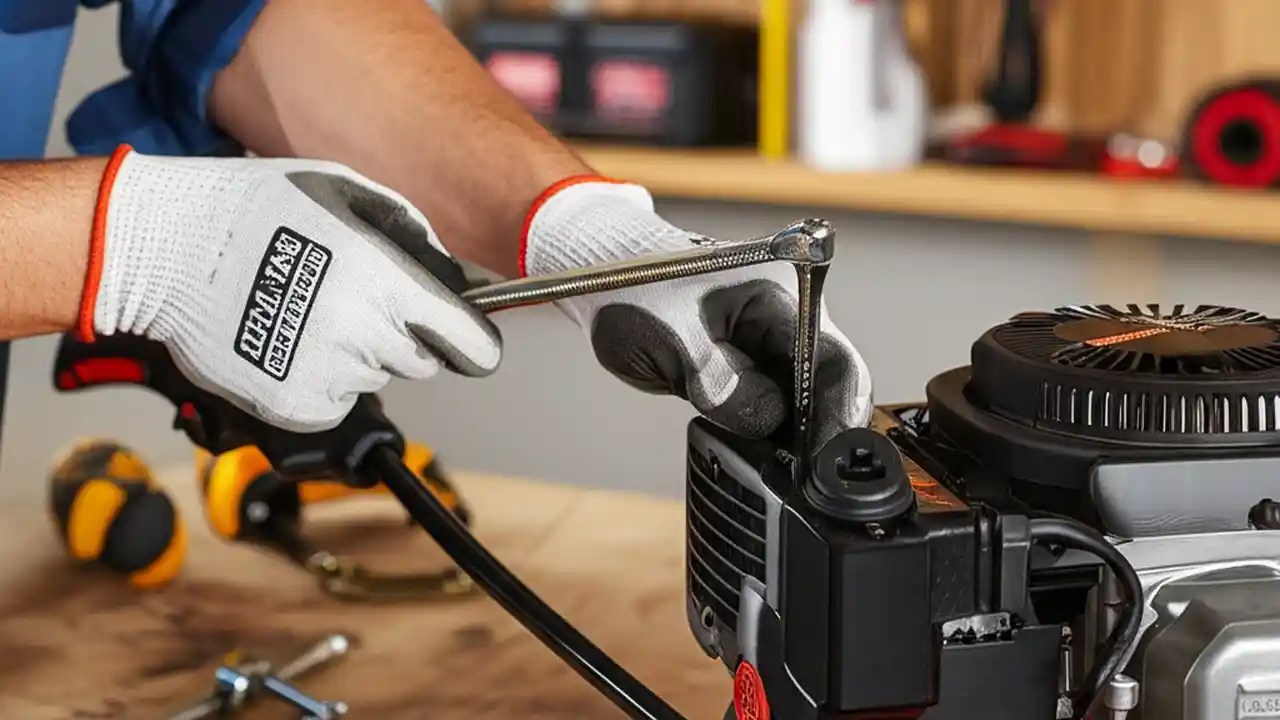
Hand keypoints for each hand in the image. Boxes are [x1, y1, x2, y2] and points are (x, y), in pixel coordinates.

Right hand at [79, 146, 500, 431]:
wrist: (168, 250)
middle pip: (418, 359)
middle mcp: (362, 333)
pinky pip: (335, 402)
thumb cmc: (254, 210)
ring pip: (373, 378)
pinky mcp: (295, 404)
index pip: (465, 340)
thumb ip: (409, 233)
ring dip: (355, 355)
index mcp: (384, 281)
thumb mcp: (344, 193)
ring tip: (305, 313)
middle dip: (400, 336)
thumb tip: (453, 277)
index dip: (474, 345)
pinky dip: (321, 382)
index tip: (474, 348)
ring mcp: (328, 374)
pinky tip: (287, 342)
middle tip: (351, 302)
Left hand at [520, 178, 871, 449]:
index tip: (827, 463)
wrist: (600, 272)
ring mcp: (770, 342)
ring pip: (801, 401)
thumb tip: (767, 420)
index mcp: (780, 293)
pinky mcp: (751, 363)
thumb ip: (719, 382)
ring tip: (768, 465)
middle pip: (828, 385)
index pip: (835, 360)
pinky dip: (764, 430)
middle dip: (817, 433)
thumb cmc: (629, 283)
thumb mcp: (669, 338)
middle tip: (800, 479)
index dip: (840, 415)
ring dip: (788, 435)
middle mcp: (787, 317)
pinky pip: (772, 403)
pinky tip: (749, 447)